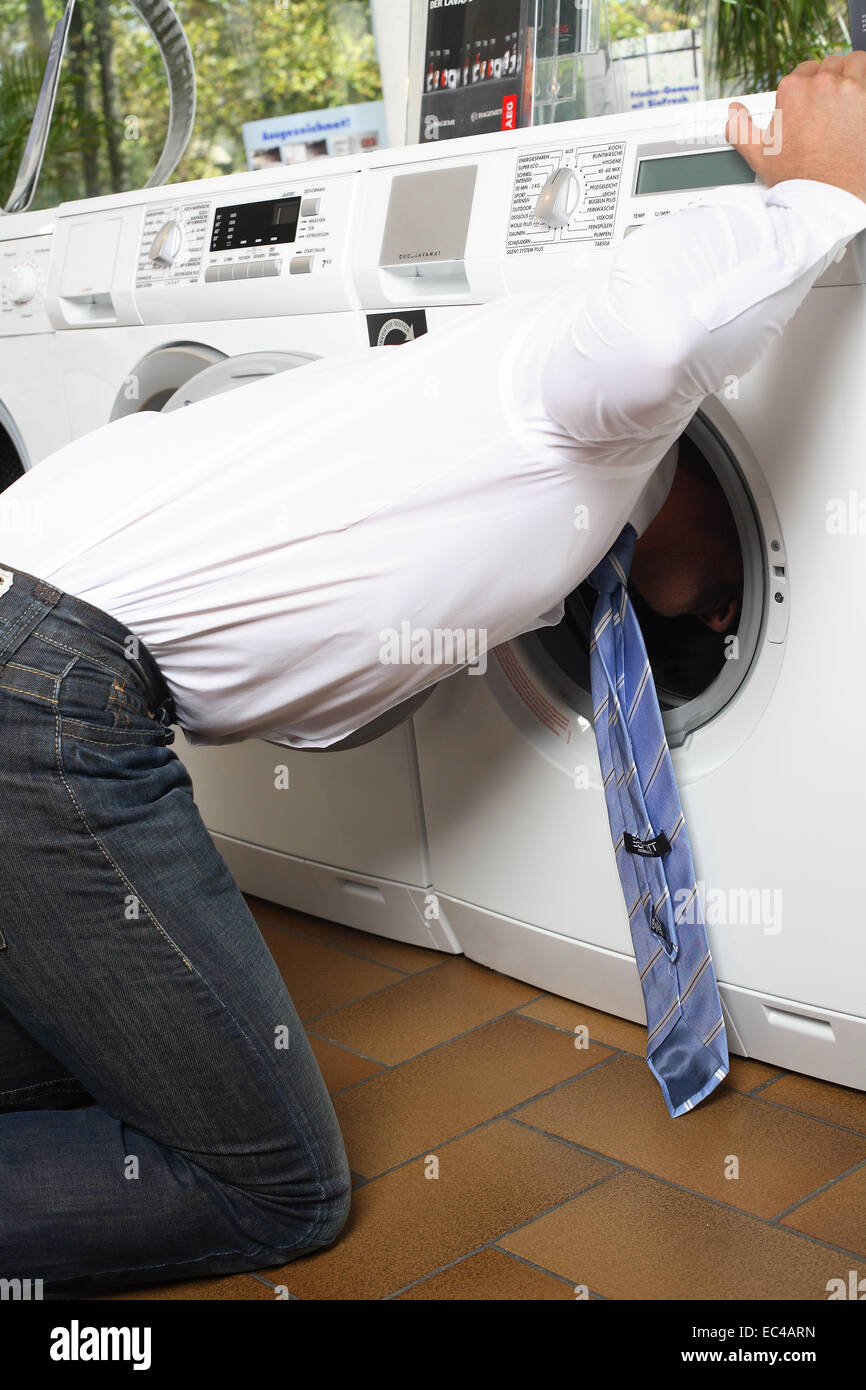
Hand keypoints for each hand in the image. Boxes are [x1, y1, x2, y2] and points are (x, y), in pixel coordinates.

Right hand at [727, 52, 865, 202]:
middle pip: (830, 66)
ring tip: (850, 99)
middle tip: (831, 108)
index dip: (809, 89)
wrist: (824, 198)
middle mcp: (822, 85)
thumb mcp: (759, 156)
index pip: (805, 72)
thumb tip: (734, 113)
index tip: (813, 106)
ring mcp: (850, 89)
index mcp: (793, 91)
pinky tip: (861, 105)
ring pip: (854, 64)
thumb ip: (741, 129)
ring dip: (853, 76)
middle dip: (830, 82)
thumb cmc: (796, 179)